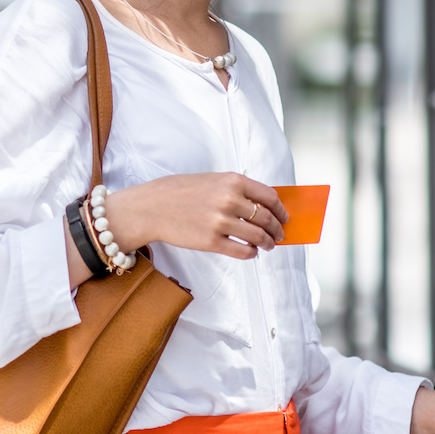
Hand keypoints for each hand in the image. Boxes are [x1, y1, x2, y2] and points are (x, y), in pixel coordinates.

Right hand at [102, 172, 287, 259]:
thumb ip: (235, 189)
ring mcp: (220, 222)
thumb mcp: (210, 180)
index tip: (283, 217)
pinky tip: (251, 252)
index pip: (269, 197)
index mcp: (232, 181)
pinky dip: (252, 253)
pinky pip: (242, 251)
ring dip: (268, 243)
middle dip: (277, 229)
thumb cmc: (178, 192)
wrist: (150, 208)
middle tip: (279, 235)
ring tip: (268, 245)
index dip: (280, 210)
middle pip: (266, 218)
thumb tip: (261, 205)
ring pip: (258, 237)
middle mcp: (229, 200)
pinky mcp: (211, 242)